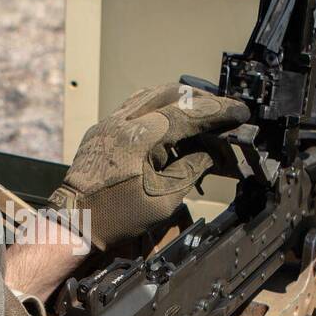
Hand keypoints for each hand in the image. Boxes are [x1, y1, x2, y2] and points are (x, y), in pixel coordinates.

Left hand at [49, 84, 247, 249]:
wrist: (76, 222)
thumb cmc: (116, 215)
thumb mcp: (165, 198)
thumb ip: (193, 167)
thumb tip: (215, 152)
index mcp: (140, 137)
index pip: (188, 113)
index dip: (218, 111)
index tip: (239, 113)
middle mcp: (123, 122)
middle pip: (171, 93)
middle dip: (202, 101)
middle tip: (225, 114)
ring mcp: (110, 122)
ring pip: (152, 94)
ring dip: (180, 101)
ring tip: (202, 116)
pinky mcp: (103, 129)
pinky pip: (135, 106)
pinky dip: (158, 109)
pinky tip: (171, 123)